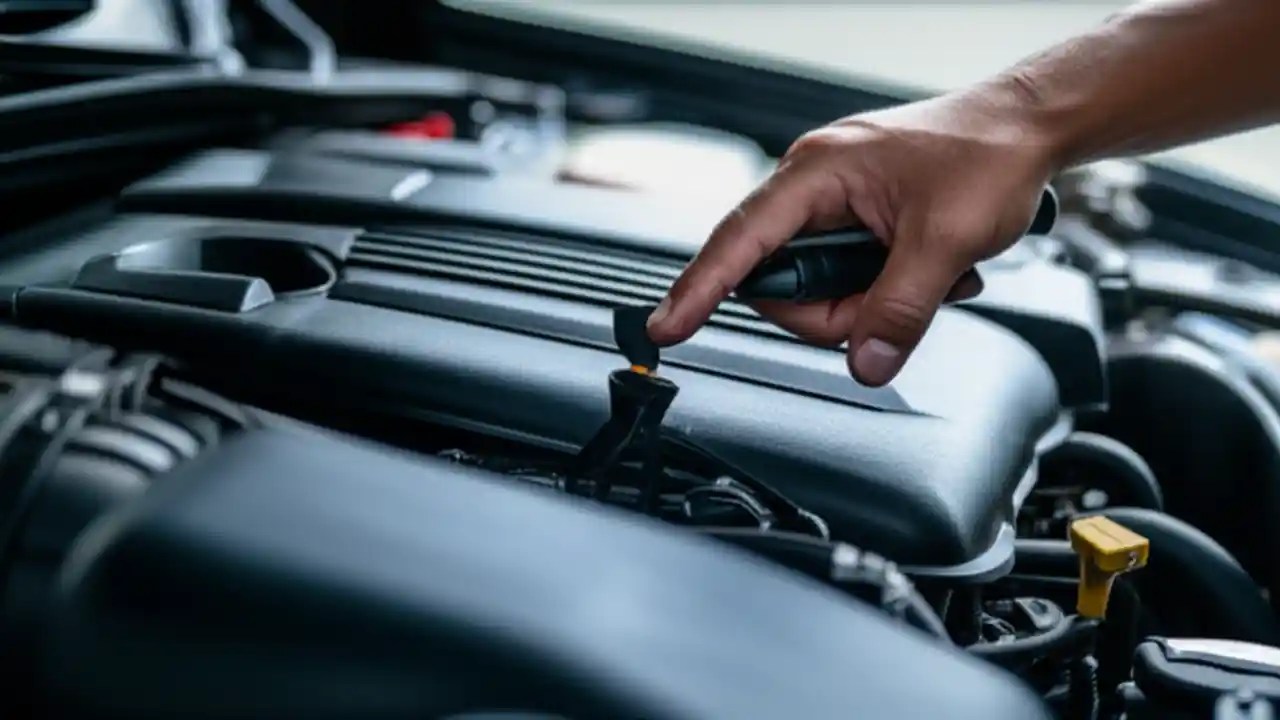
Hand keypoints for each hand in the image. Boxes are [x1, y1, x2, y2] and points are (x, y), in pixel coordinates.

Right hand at [645, 89, 1058, 385]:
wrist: (1029, 128)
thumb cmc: (986, 154)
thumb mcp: (946, 242)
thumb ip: (899, 310)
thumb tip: (866, 364)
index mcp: (817, 172)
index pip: (739, 241)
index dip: (699, 289)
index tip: (666, 326)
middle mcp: (813, 185)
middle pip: (782, 280)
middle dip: (834, 310)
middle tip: (892, 304)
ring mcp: (833, 203)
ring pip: (817, 286)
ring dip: (868, 300)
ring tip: (927, 278)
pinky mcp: (855, 219)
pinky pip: (844, 275)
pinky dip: (882, 288)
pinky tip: (927, 270)